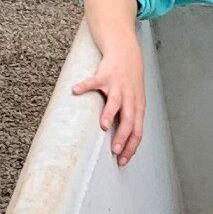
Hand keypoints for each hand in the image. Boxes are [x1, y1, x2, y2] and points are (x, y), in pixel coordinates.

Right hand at [71, 43, 145, 165]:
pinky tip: (75, 91)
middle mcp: (129, 98)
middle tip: (115, 150)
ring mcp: (117, 86)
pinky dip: (84, 86)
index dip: (131, 147)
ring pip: (116, 102)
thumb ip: (130, 120)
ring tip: (103, 127)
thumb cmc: (129, 82)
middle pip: (129, 121)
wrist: (126, 53)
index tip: (122, 160)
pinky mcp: (105, 75)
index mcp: (137, 108)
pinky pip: (93, 81)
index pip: (137, 132)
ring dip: (109, 114)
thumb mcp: (135, 102)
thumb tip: (124, 145)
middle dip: (122, 137)